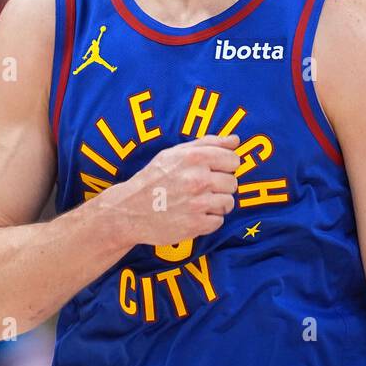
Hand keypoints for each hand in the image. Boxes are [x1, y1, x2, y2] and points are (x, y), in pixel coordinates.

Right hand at [104, 135, 240, 247]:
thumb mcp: (175, 153)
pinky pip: (219, 221)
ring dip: (217, 204)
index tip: (214, 170)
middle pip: (233, 182)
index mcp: (194, 157)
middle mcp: (198, 179)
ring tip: (198, 202)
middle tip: (202, 188)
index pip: (233, 159)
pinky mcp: (196, 225)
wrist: (130, 210)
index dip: (226, 165)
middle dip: (221, 186)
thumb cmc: (154, 178)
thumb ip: (208, 143)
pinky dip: (209, 220)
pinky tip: (194, 215)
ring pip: (229, 202)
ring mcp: (198, 203)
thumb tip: (235, 140)